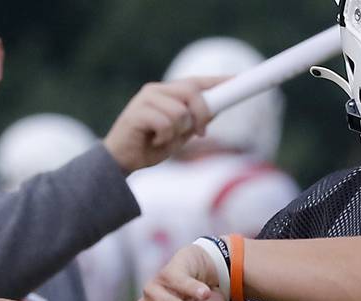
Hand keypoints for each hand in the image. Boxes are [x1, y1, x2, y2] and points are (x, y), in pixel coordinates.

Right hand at [103, 78, 219, 173]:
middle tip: (201, 133)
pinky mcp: (136, 112)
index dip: (218, 81)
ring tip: (164, 140)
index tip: (239, 79)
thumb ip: (194, 120)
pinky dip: (164, 138)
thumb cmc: (150, 146)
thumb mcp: (180, 134)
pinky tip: (153, 142)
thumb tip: (216, 108)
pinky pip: (165, 124)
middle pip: (192, 91)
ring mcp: (145, 99)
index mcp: (168, 92)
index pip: (197, 82)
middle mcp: (157, 90)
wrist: (121, 161)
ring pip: (180, 112)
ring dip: (177, 133)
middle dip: (202, 114)